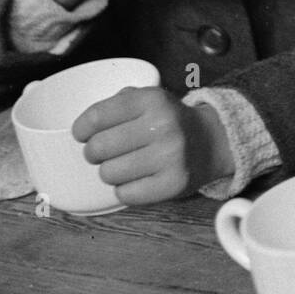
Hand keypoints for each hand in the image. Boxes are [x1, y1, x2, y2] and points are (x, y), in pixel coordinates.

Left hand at [73, 86, 233, 204]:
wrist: (212, 141)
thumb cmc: (170, 121)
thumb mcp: (150, 98)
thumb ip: (118, 103)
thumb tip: (84, 128)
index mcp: (152, 99)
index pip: (96, 117)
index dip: (82, 129)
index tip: (84, 134)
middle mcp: (162, 125)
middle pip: (97, 148)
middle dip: (95, 152)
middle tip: (107, 151)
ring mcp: (170, 156)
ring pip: (108, 174)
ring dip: (112, 171)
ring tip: (128, 164)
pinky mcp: (173, 183)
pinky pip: (125, 194)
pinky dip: (126, 188)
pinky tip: (140, 177)